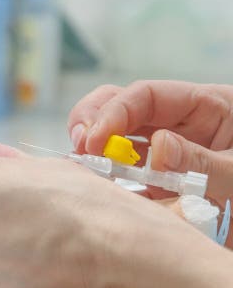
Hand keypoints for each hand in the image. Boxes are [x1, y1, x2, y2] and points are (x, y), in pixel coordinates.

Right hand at [68, 81, 232, 201]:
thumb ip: (204, 162)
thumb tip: (157, 147)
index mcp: (207, 108)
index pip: (147, 96)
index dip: (114, 113)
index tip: (93, 140)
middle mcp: (182, 126)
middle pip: (122, 108)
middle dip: (94, 122)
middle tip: (79, 147)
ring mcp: (172, 156)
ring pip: (120, 141)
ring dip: (96, 151)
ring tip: (82, 168)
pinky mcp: (166, 187)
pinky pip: (131, 179)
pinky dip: (111, 183)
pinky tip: (98, 191)